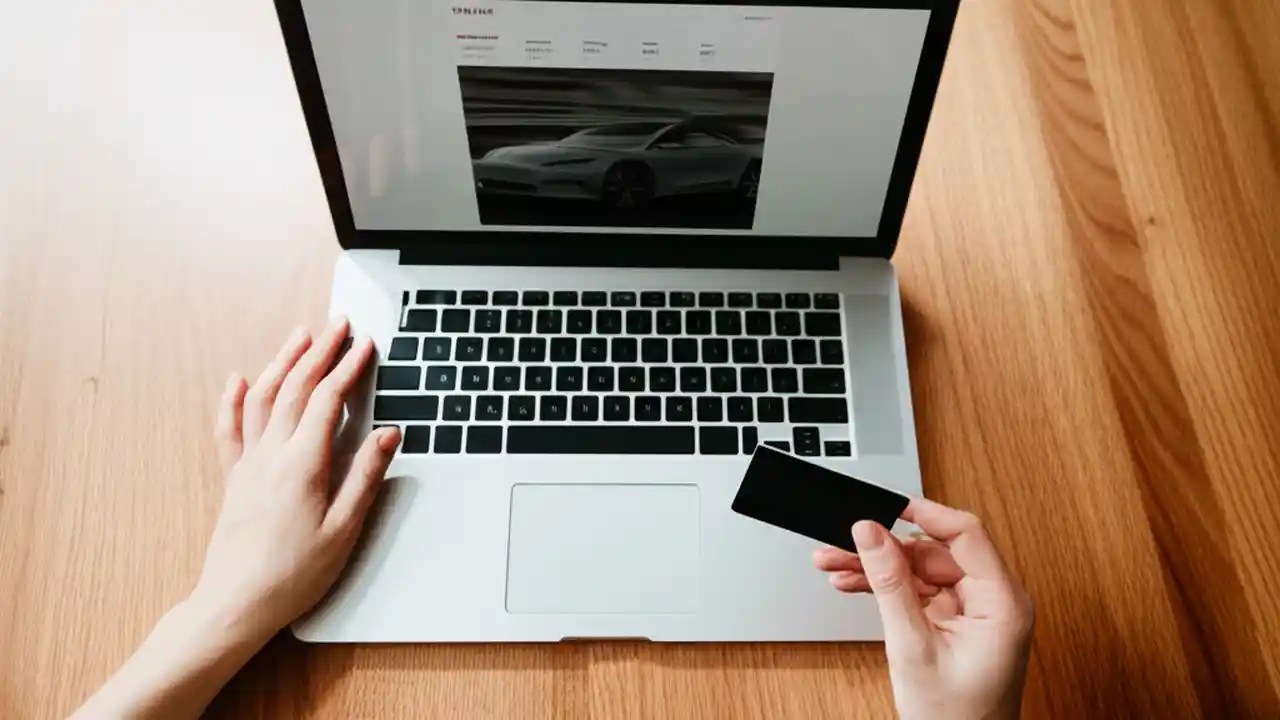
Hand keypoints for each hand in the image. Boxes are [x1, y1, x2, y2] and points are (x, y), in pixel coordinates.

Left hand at [73, 320, 400, 718]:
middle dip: (320, 352)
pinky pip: (230, 430)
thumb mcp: (344, 530)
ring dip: (282, 362)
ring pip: (263, 398)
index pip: (328, 402)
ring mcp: (248, 464)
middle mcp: (271, 455)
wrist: (236, 603)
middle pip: (295, 388)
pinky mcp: (234, 479)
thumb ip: (366, 478)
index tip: (366, 346)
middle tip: (339, 326)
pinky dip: (233, 399)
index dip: (349, 369)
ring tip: (300, 336)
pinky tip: (238, 379)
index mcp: (302, 465)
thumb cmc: (294, 574)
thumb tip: (388, 435)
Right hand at [813, 498, 1033, 719]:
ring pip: (922, 570)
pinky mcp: (958, 621)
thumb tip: (871, 533)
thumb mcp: (913, 646)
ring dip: (879, 569)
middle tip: (841, 546)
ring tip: (835, 565)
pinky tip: (853, 583)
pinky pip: (921, 591)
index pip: (966, 534)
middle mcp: (995, 601)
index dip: (924, 513)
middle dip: (884, 549)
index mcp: (1003, 603)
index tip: (886, 504)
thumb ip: (890, 584)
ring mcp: (976, 611)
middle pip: (935, 552)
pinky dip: (888, 589)